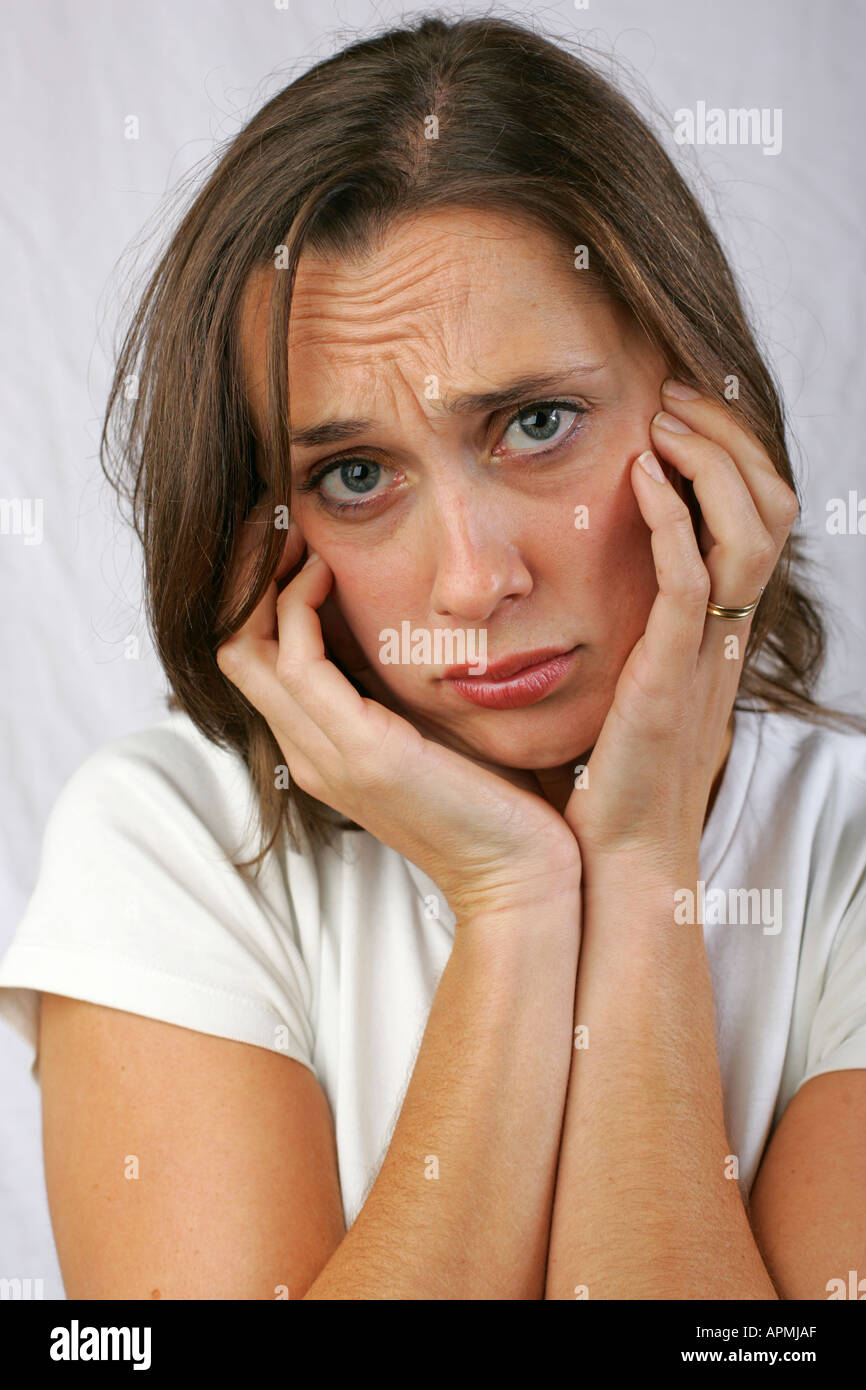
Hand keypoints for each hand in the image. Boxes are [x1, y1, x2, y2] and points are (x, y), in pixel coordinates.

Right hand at [215, 508, 581, 921]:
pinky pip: (296, 661)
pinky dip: (299, 607)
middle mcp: (310, 751)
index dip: (258, 594)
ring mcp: (326, 755)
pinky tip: (330, 572)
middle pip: (233, 646)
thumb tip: (398, 619)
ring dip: (264, 579)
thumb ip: (402, 684)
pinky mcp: (359, 753)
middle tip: (277, 520)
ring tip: (296, 532)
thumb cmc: (497, 800)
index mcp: (324, 747)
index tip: (290, 539)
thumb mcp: (436, 726)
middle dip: (246, 576)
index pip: (256, 659)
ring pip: (246, 648)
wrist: (524, 876)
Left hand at [561, 379, 798, 875]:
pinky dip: (673, 519)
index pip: (758, 516)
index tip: (674, 415)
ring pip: (750, 529)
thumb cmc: (610, 777)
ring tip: (660, 423)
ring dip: (709, 462)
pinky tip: (638, 477)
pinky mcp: (671, 676)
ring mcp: (706, 652)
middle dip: (728, 437)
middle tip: (671, 397)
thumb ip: (630, 627)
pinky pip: (694, 581)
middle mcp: (726, 632)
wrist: (618, 854)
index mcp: (718, 630)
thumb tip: (583, 579)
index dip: (731, 454)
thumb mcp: (631, 682)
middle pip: (770, 505)